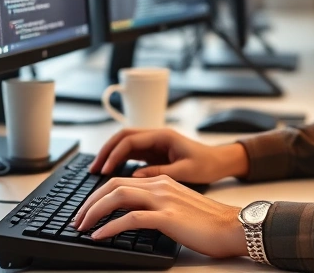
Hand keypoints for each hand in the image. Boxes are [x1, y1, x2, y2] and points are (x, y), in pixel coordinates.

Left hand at [73, 175, 247, 258]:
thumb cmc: (211, 223)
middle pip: (113, 185)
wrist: (234, 226)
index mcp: (162, 182)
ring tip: (82, 227)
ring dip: (94, 212)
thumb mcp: (180, 207)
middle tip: (77, 219)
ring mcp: (164, 200)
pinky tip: (100, 236)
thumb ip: (159, 206)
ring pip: (118, 196)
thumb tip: (135, 218)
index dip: (98, 194)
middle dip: (89, 202)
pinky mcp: (168, 217)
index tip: (86, 210)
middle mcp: (160, 186)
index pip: (121, 181)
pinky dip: (110, 226)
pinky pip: (131, 218)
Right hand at [90, 127, 249, 183]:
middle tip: (93, 169)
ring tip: (96, 171)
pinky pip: (131, 153)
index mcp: (163, 136)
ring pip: (124, 144)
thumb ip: (160, 173)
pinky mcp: (153, 153)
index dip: (115, 154)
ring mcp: (154, 143)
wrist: (220, 162)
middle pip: (122, 137)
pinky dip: (118, 160)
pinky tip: (110, 173)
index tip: (104, 169)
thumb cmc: (206, 164)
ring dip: (110, 155)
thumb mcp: (185, 171)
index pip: (130, 140)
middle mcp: (156, 136)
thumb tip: (135, 177)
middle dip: (106, 151)